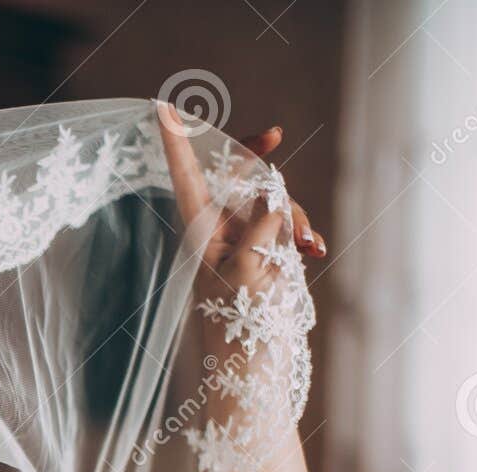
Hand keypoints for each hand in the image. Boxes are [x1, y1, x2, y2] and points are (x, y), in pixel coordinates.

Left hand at [156, 103, 324, 305]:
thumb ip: (260, 228)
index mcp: (200, 230)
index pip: (187, 177)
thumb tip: (271, 196)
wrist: (255, 360)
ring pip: (272, 198)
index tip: (162, 106)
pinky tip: (314, 250)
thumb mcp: (250, 270)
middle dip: (260, 161)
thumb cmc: (241, 321)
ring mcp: (243, 236)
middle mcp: (218, 227)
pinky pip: (286, 223)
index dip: (176, 143)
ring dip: (293, 215)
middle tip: (276, 134)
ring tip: (306, 246)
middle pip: (235, 174)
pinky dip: (301, 233)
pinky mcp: (266, 248)